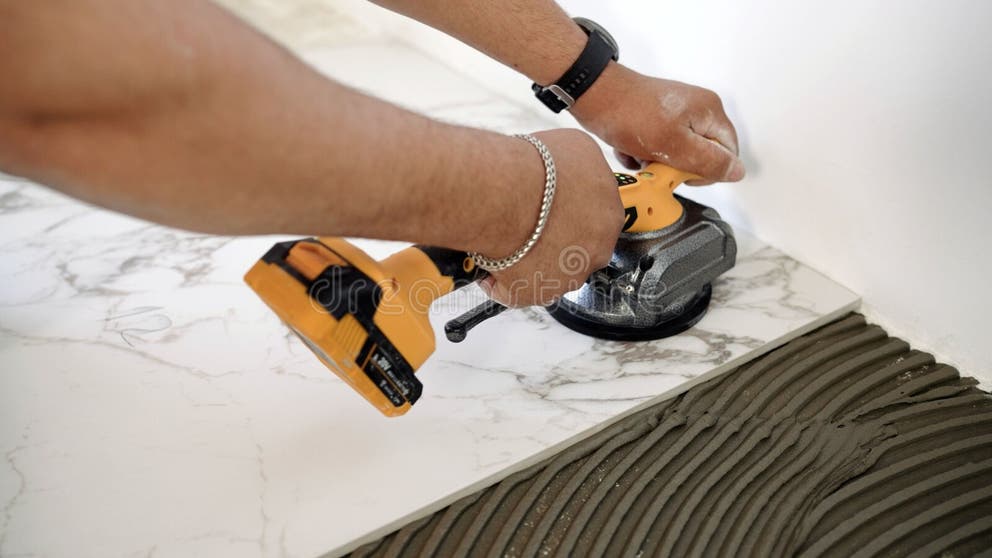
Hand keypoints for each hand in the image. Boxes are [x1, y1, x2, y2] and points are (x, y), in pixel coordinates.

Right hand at [481, 129, 622, 306]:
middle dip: (557, 237)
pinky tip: (491, 261)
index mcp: (610, 214)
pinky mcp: (538, 293)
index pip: (597, 216)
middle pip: (578, 247)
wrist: (504, 193)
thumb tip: (576, 171)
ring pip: (550, 271)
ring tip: (505, 238)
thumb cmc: (534, 168)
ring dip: (532, 259)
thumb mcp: (578, 147)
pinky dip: (503, 280)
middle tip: (530, 220)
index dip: (573, 209)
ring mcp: (568, 276)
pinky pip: (518, 290)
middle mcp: (596, 250)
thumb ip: (585, 169)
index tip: (554, 204)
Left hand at [571, 63, 744, 184]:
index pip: (728, 153)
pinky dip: (642, 154)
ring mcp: (676, 114)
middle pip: (701, 155)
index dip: (707, 171)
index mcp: (710, 111)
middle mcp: (697, 110)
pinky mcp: (656, 120)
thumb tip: (736, 171)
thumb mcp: (674, 145)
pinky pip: (657, 149)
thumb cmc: (628, 113)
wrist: (593, 95)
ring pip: (676, 156)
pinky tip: (629, 148)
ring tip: (638, 154)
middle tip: (657, 162)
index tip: (683, 173)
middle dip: (676, 166)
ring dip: (655, 162)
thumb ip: (708, 160)